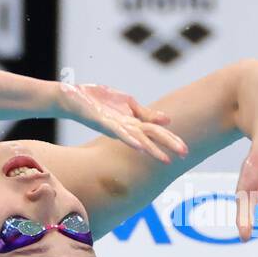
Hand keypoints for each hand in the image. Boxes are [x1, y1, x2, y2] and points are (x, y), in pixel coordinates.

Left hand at [58, 82, 188, 162]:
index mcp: (131, 123)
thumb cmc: (98, 101)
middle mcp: (124, 128)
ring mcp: (113, 126)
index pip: (155, 132)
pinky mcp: (102, 122)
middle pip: (150, 137)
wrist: (71, 98)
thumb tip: (166, 121)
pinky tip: (140, 146)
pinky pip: (118, 132)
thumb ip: (145, 113)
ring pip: (136, 139)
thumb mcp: (127, 103)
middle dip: (167, 146)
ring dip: (151, 149)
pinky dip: (130, 140)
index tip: (186, 150)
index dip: (170, 139)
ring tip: (164, 158)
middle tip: (185, 155)